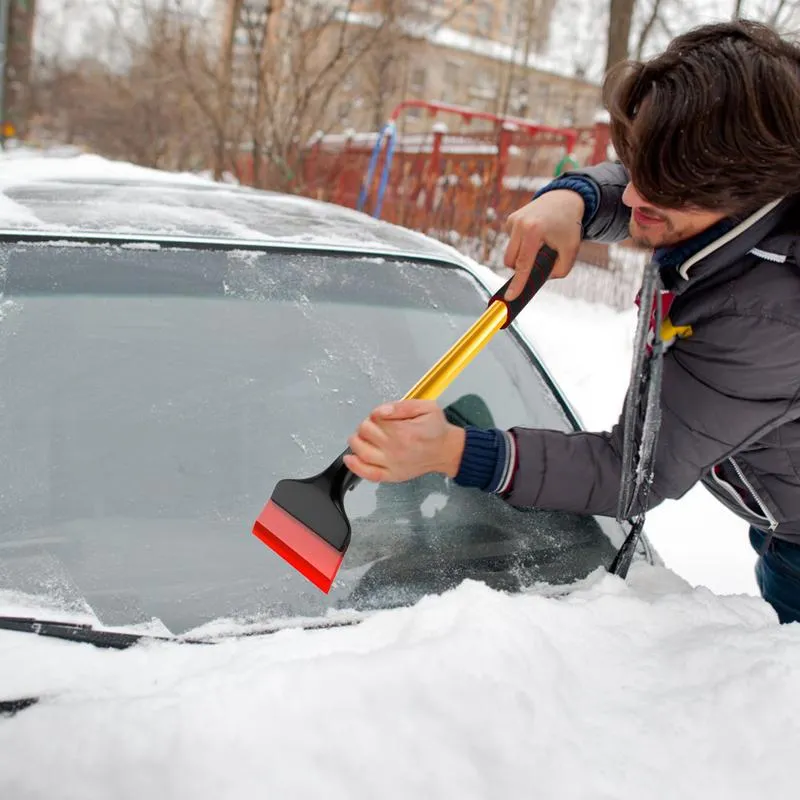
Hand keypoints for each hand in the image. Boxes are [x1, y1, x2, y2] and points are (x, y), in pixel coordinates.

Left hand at [343, 399, 465, 482]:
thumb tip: (380, 411)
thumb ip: (402, 406)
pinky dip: (356, 467)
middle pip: (365, 433)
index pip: (374, 419)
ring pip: (362, 452)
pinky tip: (349, 458)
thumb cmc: (437, 429)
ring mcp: (392, 465)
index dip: (374, 414)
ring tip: (362, 437)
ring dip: (356, 442)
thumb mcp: (426, 408)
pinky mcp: (392, 476)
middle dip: (366, 426)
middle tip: (374, 425)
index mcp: (403, 431)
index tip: (382, 415)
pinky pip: (369, 474)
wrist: (447, 451)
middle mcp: (395, 449)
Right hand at [503, 189, 583, 299]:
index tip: (509, 297)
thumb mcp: (571, 250)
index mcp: (534, 231)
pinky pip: (511, 242)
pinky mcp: (510, 219)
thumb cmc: (569, 226)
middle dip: (522, 268)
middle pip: (511, 261)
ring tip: (539, 245)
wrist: (565, 199)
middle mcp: (520, 224)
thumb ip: (559, 270)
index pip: (523, 264)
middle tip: (539, 262)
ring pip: (509, 253)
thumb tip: (538, 279)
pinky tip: (535, 235)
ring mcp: (513, 220)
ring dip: (521, 256)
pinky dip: (521, 245)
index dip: (517, 283)